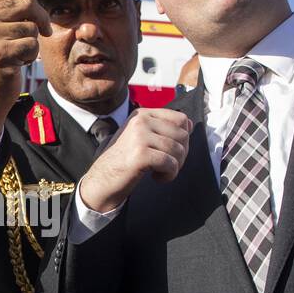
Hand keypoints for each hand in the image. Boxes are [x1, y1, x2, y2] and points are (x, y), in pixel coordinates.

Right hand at [0, 0, 52, 146]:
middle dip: (39, 20)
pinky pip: (32, 45)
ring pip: (32, 26)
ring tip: (18, 53)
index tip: (32, 19)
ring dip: (32, 43)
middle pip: (27, 3)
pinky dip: (31, 57)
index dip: (32, 3)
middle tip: (38, 35)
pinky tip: (17, 64)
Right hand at [77, 107, 191, 212]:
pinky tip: (157, 178)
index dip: (184, 137)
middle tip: (167, 165)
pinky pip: (170, 163)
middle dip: (181, 154)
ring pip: (178, 150)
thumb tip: (190, 124)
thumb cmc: (124, 160)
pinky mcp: (141, 154)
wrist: (103, 178)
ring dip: (175, 166)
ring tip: (161, 172)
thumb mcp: (141, 137)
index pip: (181, 118)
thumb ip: (162, 129)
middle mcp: (141, 121)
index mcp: (143, 114)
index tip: (172, 151)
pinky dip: (169, 175)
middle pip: (182, 135)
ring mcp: (140, 136)